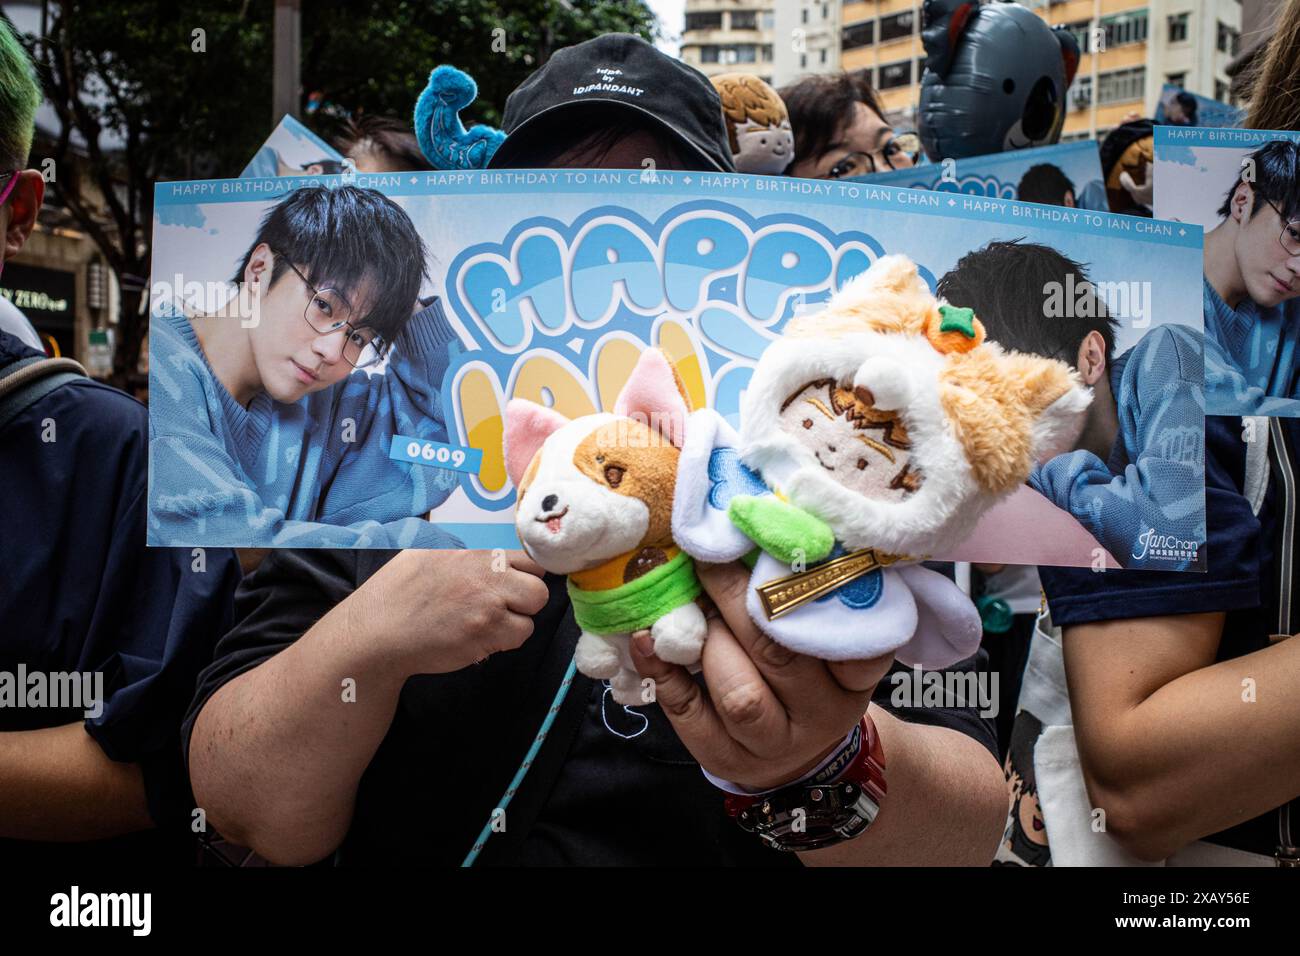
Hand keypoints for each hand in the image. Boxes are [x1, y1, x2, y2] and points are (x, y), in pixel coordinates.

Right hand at [350, 549, 549, 676]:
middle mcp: (485, 573)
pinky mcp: (486, 633)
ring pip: (533, 612)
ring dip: (516, 620)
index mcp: (474, 550)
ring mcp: (488, 604)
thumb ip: (461, 545)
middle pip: (539, 583)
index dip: (524, 571)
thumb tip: (486, 536)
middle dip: (526, 596)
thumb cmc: (399, 593)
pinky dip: (504, 641)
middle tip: (503, 604)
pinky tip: (480, 637)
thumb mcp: (427, 550)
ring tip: (488, 622)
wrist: (378, 632)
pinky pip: (519, 636)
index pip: (528, 555)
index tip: (515, 580)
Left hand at [631, 561, 894, 791]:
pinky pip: (689, 715)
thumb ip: (808, 595)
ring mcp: (773, 743)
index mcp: (854, 679)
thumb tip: (755, 526)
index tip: (783, 547)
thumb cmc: (805, 674)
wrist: (793, 753)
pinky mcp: (724, 756)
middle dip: (737, 598)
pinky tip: (646, 639)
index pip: (856, 643)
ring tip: (689, 604)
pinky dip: (662, 672)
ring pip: (739, 694)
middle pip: (781, 653)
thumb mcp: (825, 640)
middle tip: (710, 558)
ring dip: (706, 640)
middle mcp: (822, 714)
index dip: (819, 593)